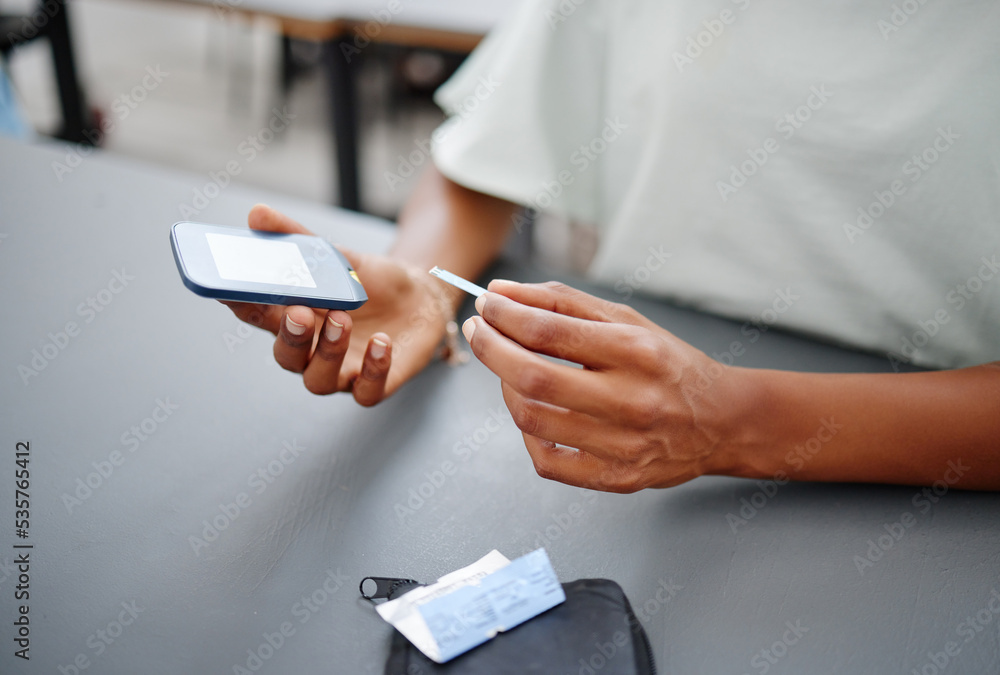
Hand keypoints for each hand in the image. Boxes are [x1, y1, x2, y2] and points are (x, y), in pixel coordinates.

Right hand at [222, 205, 454, 405]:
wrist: (421, 297)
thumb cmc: (371, 282)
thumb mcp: (338, 257)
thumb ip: (298, 240)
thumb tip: (256, 213)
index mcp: (294, 318)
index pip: (259, 317)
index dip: (243, 307)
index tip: (232, 291)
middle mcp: (312, 352)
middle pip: (286, 357)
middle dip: (289, 337)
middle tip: (300, 312)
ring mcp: (342, 371)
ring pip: (319, 380)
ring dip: (327, 352)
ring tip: (343, 318)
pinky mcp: (375, 383)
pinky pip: (367, 392)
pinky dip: (372, 371)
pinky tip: (381, 343)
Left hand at [462, 280, 748, 491]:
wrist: (722, 421)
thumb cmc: (668, 364)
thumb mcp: (627, 320)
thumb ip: (563, 303)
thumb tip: (501, 294)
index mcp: (636, 351)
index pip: (549, 330)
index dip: (505, 315)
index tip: (486, 305)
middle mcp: (632, 400)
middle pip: (533, 377)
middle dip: (491, 350)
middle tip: (479, 331)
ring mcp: (623, 445)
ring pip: (533, 419)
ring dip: (505, 387)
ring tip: (507, 368)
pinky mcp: (615, 478)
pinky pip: (546, 460)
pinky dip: (528, 432)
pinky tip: (534, 411)